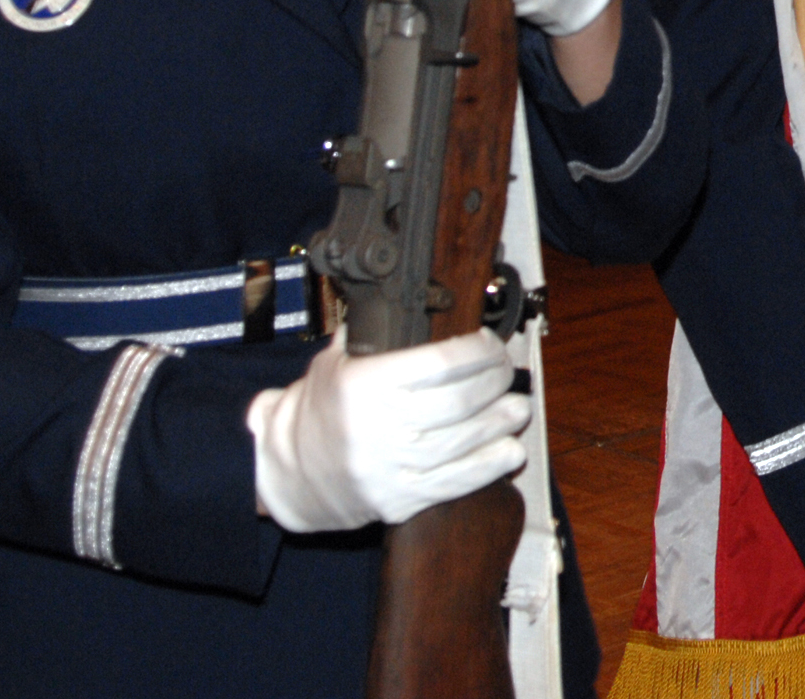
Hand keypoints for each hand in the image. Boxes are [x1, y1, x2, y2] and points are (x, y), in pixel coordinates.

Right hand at [247, 331, 531, 533]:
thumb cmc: (318, 409)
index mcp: (363, 385)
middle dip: (494, 383)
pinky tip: (509, 451)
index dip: (476, 351)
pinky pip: (455, 482)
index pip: (439, 363)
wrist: (287, 472)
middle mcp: (378, 427)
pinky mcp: (399, 500)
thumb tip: (425, 304)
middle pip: (459, 402)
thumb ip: (376, 335)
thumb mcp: (335, 361)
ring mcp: (390, 468)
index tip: (490, 344)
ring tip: (518, 408)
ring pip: (463, 441)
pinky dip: (489, 466)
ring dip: (500, 422)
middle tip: (508, 374)